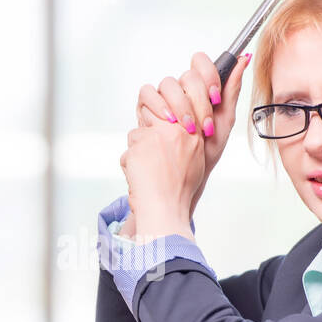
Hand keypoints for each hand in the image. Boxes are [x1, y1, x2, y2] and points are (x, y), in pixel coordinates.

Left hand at [120, 109, 203, 239]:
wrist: (166, 208)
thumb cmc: (178, 192)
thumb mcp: (195, 162)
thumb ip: (187, 141)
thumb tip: (176, 128)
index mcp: (192, 135)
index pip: (173, 113)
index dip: (162, 126)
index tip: (162, 147)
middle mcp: (177, 131)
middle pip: (152, 117)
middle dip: (147, 135)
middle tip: (152, 160)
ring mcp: (158, 135)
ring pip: (136, 135)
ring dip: (137, 153)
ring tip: (148, 173)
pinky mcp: (140, 144)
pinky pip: (127, 152)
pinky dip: (129, 166)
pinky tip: (140, 178)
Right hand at [135, 51, 251, 214]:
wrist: (185, 177)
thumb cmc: (204, 153)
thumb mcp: (223, 124)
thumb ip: (231, 91)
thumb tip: (244, 60)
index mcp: (200, 90)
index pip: (201, 64)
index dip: (209, 76)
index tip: (215, 97)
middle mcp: (181, 91)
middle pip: (187, 76)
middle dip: (198, 99)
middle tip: (204, 122)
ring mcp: (163, 98)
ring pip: (167, 84)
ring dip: (180, 106)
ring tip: (188, 128)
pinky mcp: (145, 107)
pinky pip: (147, 94)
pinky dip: (158, 106)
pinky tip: (168, 122)